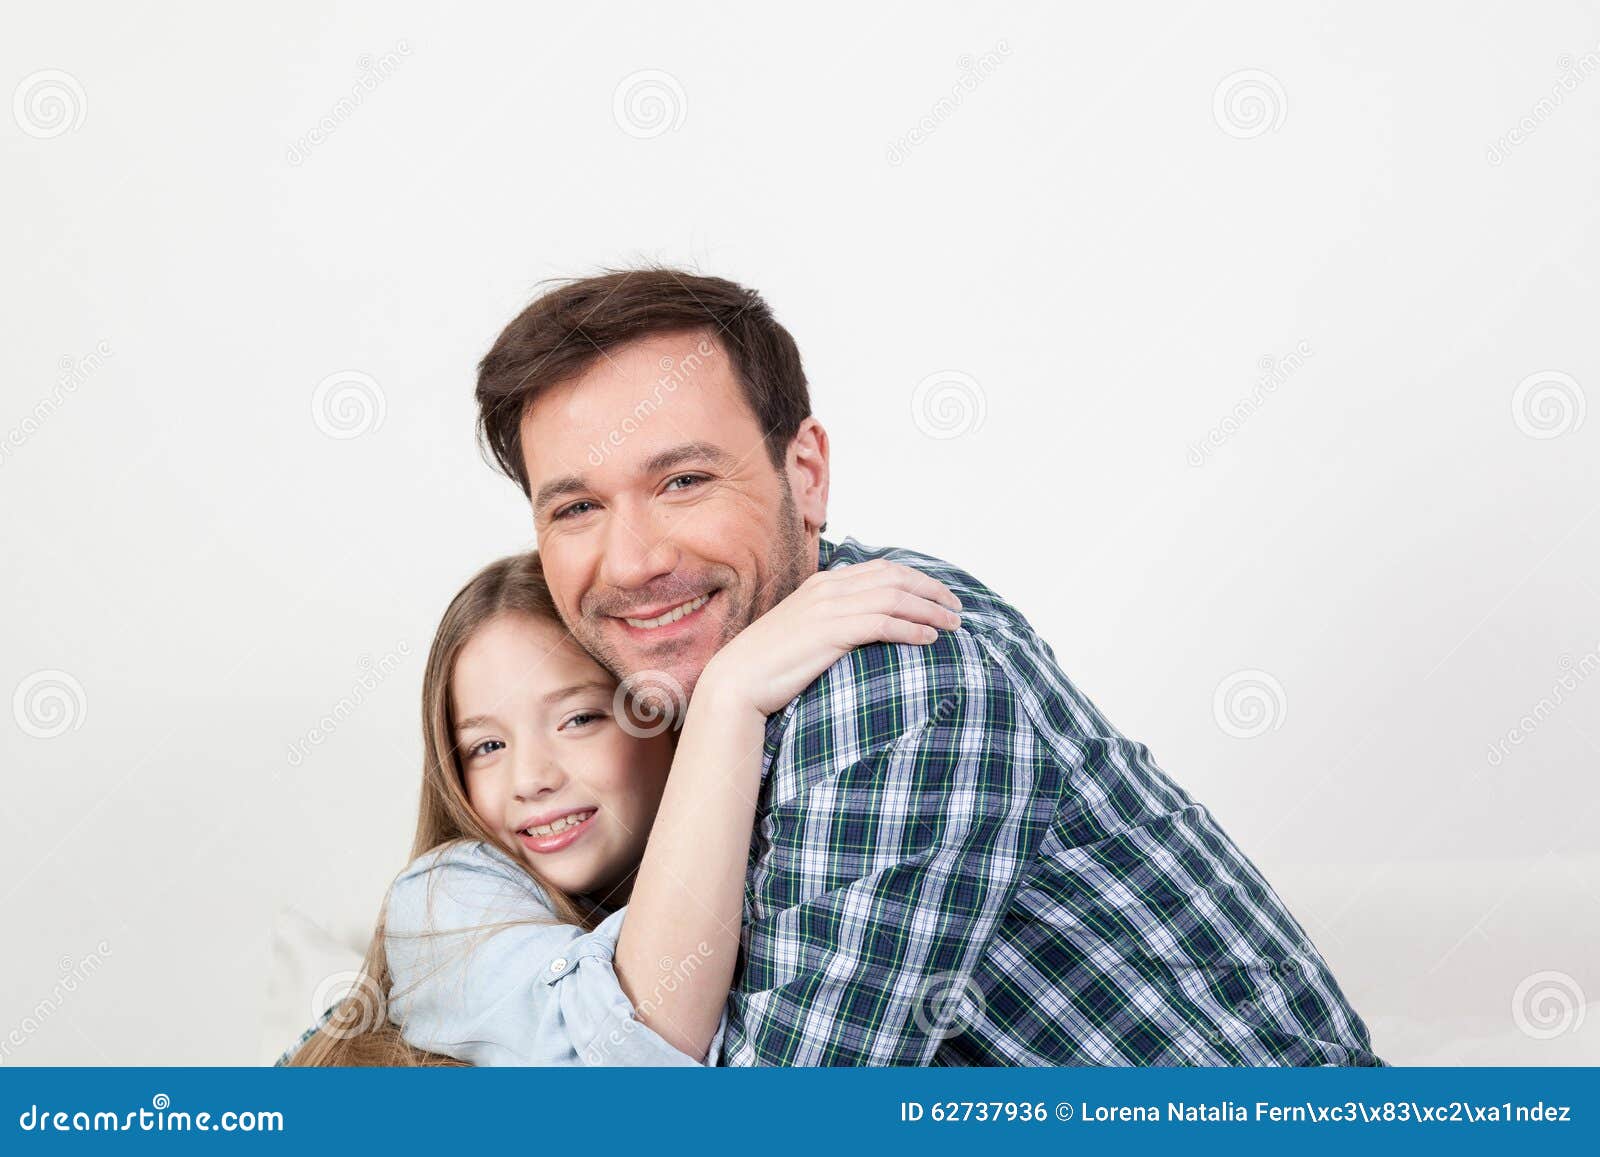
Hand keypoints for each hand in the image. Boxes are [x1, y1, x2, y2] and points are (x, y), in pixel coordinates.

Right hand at [697, 559, 961, 717]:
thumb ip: (834, 622)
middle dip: (932, 591)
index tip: (942, 596)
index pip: (883, 569)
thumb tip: (866, 630)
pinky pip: (881, 623)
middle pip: (895, 577)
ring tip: (952, 625)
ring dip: (929, 610)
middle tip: (958, 609)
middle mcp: (828, 588)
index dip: (919, 578)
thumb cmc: (772, 665)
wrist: (737, 681)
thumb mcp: (806, 633)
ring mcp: (828, 608)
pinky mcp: (829, 632)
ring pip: (894, 597)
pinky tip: (928, 639)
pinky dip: (910, 628)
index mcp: (823, 583)